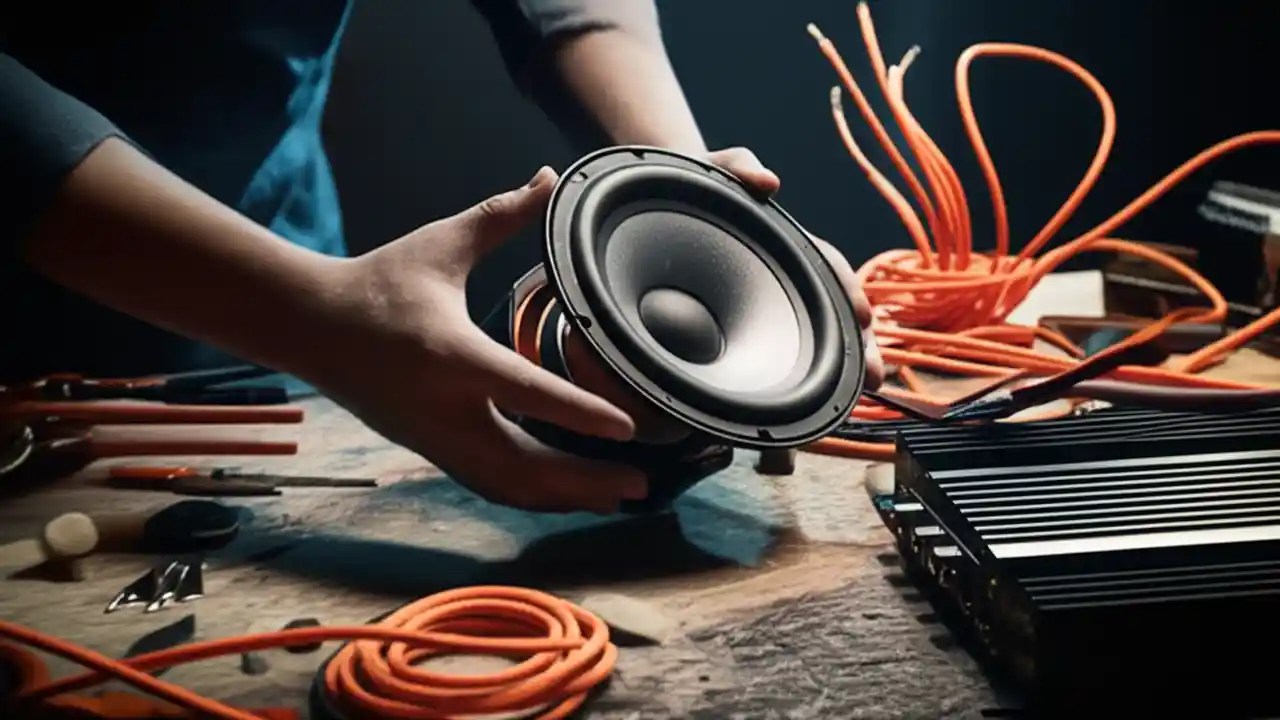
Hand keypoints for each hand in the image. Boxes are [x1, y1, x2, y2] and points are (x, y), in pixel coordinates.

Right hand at [312, 167, 646, 513]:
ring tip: (618, 494)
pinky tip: (568, 495)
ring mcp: (435, 439)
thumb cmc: (376, 282)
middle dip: (586, 480)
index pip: (526, 393)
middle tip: (642, 480)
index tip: (628, 428)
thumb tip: (550, 178)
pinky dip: (532, 495)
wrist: (306, 325)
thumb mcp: (441, 244)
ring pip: (508, 485)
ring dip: (565, 496)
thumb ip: (501, 216)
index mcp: (452, 355)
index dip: (579, 413)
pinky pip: (489, 485)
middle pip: (525, 464)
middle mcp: (445, 410)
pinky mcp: (430, 451)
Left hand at [703, 147, 885, 389]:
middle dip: (861, 344)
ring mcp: (772, 298)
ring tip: (859, 399)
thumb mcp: (716, 169)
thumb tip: (767, 180)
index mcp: (785, 240)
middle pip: (834, 310)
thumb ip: (738, 165)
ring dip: (845, 366)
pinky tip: (819, 401)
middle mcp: (787, 272)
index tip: (864, 316)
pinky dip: (807, 372)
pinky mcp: (751, 319)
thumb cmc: (702, 185)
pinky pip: (786, 347)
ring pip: (819, 335)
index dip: (848, 289)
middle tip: (875, 377)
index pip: (827, 266)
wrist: (670, 204)